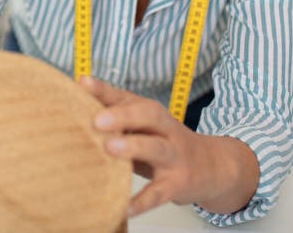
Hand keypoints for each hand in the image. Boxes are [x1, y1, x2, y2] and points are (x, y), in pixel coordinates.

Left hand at [79, 76, 257, 216]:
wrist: (211, 167)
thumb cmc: (164, 141)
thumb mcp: (142, 123)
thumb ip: (113, 107)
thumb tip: (81, 84)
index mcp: (152, 112)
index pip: (129, 97)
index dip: (105, 91)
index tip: (83, 84)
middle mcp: (165, 129)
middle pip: (149, 115)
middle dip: (124, 115)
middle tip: (97, 121)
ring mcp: (173, 156)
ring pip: (156, 148)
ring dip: (134, 147)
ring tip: (110, 148)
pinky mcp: (176, 184)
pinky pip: (159, 193)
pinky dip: (142, 201)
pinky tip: (125, 207)